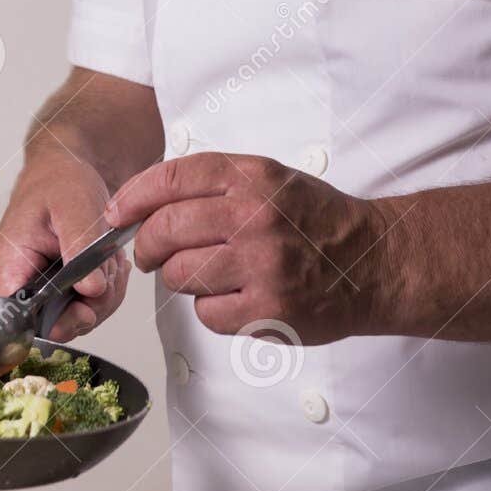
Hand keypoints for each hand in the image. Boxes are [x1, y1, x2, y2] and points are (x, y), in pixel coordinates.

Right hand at [0, 151, 130, 341]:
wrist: (67, 172)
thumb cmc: (59, 181)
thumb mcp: (72, 205)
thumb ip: (79, 247)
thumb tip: (91, 290)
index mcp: (7, 268)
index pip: (12, 325)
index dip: (49, 328)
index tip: (83, 308)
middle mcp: (18, 289)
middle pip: (51, 330)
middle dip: (89, 307)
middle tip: (105, 272)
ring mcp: (41, 295)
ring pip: (75, 323)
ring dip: (103, 297)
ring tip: (108, 260)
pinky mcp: (60, 294)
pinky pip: (88, 310)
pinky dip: (107, 292)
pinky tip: (109, 264)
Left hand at [106, 152, 389, 343]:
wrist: (373, 263)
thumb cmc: (316, 222)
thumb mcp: (270, 179)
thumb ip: (214, 184)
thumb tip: (145, 202)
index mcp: (253, 178)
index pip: (172, 178)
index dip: (133, 196)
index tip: (117, 213)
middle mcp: (256, 217)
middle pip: (166, 229)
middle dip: (148, 245)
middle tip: (151, 252)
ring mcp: (262, 266)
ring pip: (180, 275)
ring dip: (181, 278)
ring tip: (207, 273)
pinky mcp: (268, 311)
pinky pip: (206, 313)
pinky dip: (211, 308)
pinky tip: (235, 297)